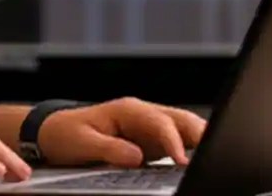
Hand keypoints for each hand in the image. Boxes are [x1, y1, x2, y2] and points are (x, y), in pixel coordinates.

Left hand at [37, 97, 206, 168]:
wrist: (55, 133)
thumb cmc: (67, 134)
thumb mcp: (82, 142)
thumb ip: (109, 148)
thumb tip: (136, 157)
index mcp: (128, 110)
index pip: (159, 122)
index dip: (173, 141)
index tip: (182, 160)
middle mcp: (143, 115)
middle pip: (180, 119)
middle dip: (200, 133)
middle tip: (216, 151)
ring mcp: (149, 128)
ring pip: (184, 128)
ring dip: (200, 139)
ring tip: (216, 156)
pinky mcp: (151, 143)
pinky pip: (178, 143)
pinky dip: (192, 150)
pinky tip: (201, 161)